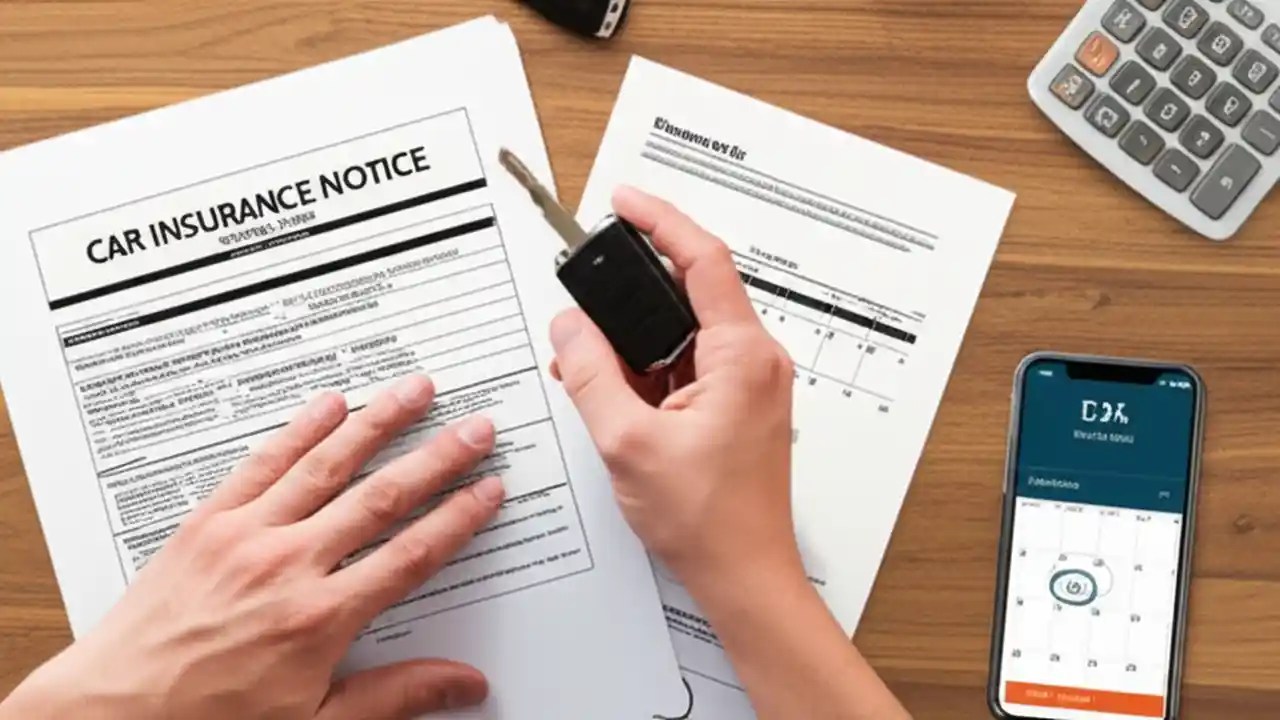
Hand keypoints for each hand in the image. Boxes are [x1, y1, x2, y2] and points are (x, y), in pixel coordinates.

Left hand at [1, 376, 504, 719]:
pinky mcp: (207, 524)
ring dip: (377, 423)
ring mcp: (246, 537)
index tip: (488, 488)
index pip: (413, 553)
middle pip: (382, 498)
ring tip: (414, 391)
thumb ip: (395, 696)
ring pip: (327, 465)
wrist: (111, 714)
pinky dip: (298, 430)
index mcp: (321, 618)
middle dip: (437, 458)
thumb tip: (462, 683)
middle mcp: (288, 565)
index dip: (459, 517)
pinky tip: (327, 406)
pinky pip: (261, 463)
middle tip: (474, 427)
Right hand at [549, 186, 799, 590]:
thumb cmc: (708, 522)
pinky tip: (612, 389)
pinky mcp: (736, 405)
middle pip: (692, 291)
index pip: (703, 260)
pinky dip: (649, 368)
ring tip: (586, 356)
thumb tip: (568, 326)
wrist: (744, 575)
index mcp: (742, 357)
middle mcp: (755, 362)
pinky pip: (688, 365)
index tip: (625, 201)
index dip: (661, 221)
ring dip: (636, 339)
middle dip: (634, 289)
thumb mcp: (627, 442)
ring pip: (685, 333)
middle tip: (588, 282)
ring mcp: (748, 384)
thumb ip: (591, 374)